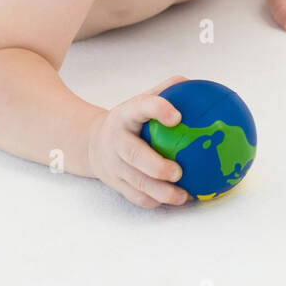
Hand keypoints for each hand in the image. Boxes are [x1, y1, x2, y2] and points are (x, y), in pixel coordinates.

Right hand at [87, 74, 190, 207]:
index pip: (141, 107)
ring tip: (184, 196)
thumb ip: (165, 91)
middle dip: (157, 166)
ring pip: (136, 182)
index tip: (178, 117)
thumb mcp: (140, 102)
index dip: (158, 110)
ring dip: (161, 192)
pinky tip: (177, 201)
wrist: (91, 143)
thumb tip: (194, 83)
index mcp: (125, 115)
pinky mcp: (115, 183)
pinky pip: (136, 196)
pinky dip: (156, 201)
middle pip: (134, 155)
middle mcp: (116, 140)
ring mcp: (113, 164)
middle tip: (179, 172)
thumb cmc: (129, 121)